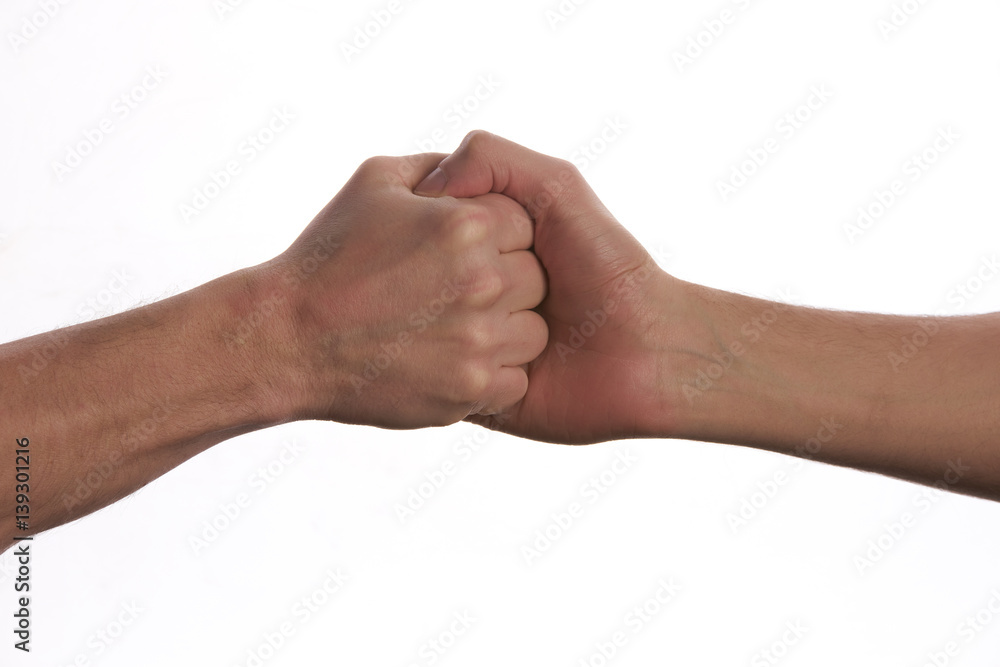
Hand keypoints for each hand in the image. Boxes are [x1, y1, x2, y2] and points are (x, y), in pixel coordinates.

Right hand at [260, 152, 547, 428]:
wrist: (287, 339)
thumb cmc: (328, 257)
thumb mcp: (375, 181)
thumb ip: (437, 165)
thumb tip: (474, 168)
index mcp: (466, 224)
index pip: (525, 224)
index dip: (498, 237)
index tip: (462, 254)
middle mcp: (481, 281)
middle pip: (536, 278)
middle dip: (505, 283)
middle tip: (457, 295)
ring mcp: (477, 340)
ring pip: (532, 332)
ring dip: (505, 331)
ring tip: (457, 329)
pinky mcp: (468, 389)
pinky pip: (514, 379)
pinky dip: (491, 374)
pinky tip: (453, 360)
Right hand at [415, 132, 677, 442]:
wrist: (652, 354)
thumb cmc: (609, 266)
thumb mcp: (557, 188)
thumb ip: (494, 159)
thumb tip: (427, 181)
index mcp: (483, 247)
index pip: (436, 228)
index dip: (458, 227)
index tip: (494, 238)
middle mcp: (474, 297)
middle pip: (438, 281)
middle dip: (471, 282)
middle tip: (524, 289)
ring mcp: (476, 347)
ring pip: (444, 333)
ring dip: (478, 333)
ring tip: (529, 331)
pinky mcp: (483, 396)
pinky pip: (455, 382)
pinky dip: (478, 376)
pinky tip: (520, 368)